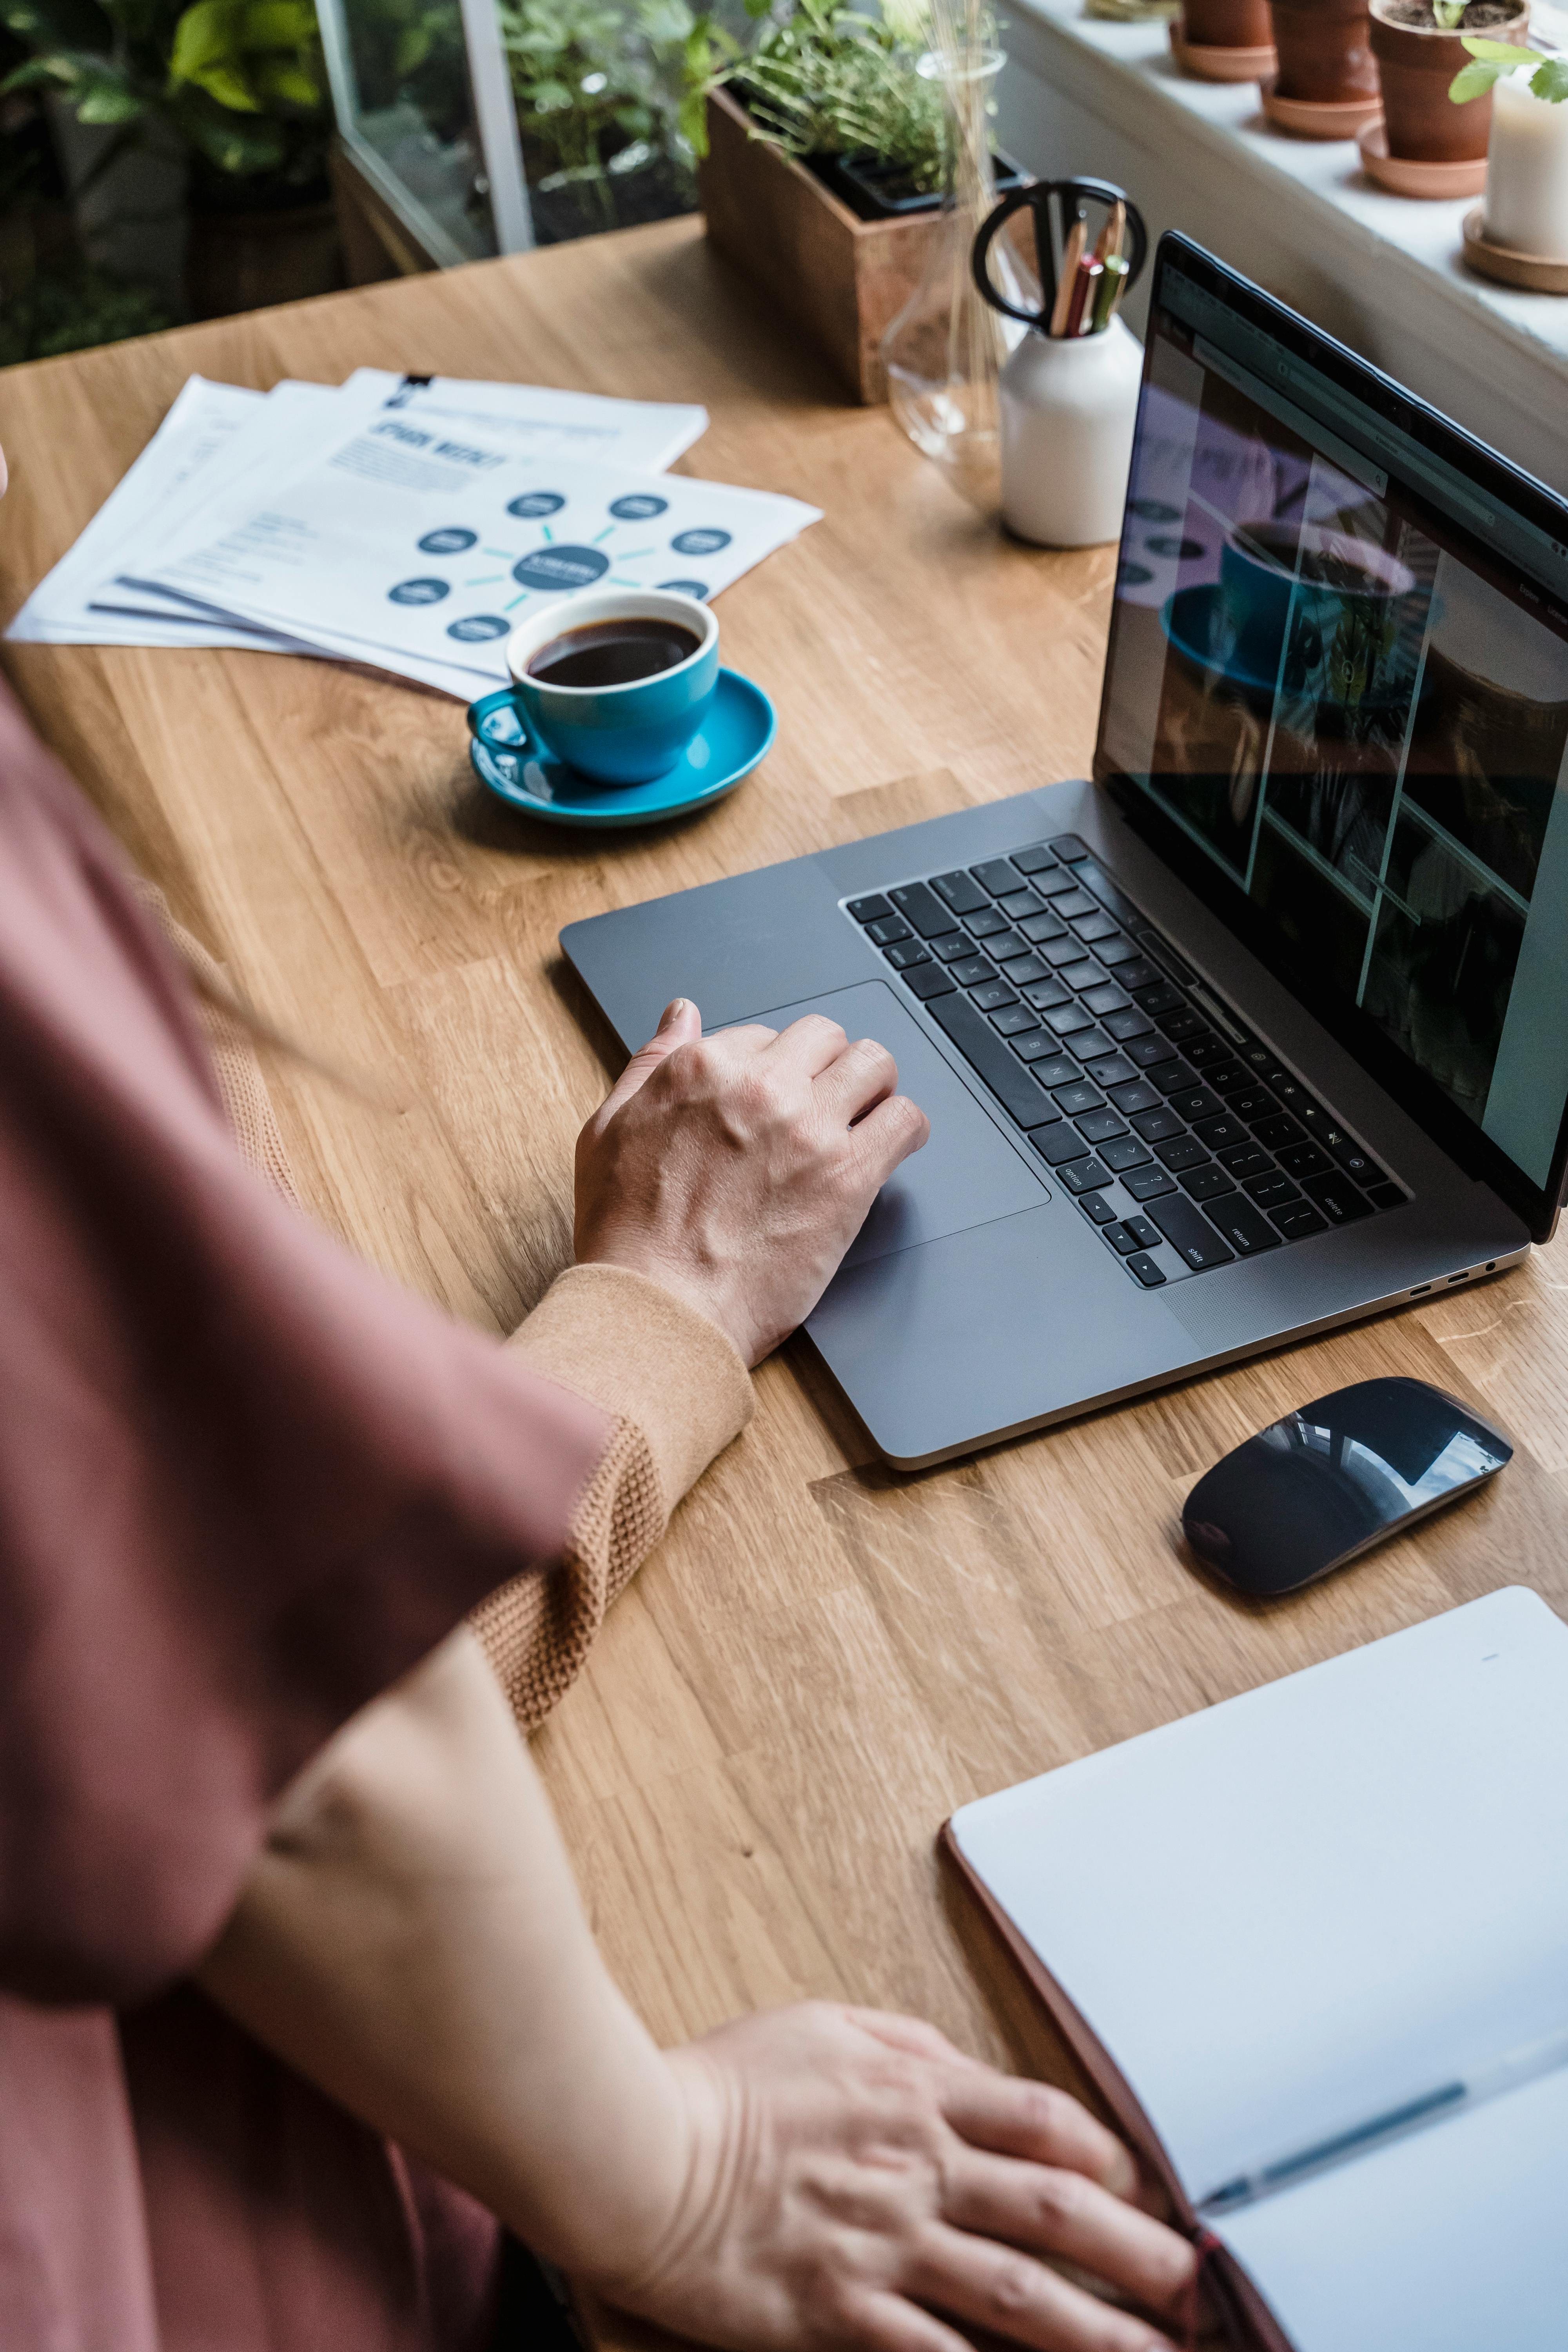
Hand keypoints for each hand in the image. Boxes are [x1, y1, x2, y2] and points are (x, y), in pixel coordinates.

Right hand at [574, 999, 928, 1364]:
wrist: (658, 1307)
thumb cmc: (627, 1233)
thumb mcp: (609, 1129)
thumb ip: (652, 1063)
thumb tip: (683, 1015)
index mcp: (702, 1069)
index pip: (762, 1035)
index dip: (771, 1068)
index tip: (773, 1100)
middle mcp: (760, 1087)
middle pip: (825, 1036)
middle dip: (825, 1065)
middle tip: (822, 1104)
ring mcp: (809, 1129)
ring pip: (874, 1063)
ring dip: (871, 1086)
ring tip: (863, 1117)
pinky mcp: (849, 1176)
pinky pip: (906, 1121)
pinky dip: (904, 1129)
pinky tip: (889, 1147)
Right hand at [585, 2003, 1196, 2351]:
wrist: (636, 2147)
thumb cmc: (721, 2083)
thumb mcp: (823, 2027)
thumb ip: (904, 2047)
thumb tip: (964, 2068)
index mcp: (916, 2094)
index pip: (1045, 2124)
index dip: (1110, 2161)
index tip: (1147, 2195)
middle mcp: (917, 2168)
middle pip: (1056, 2212)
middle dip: (1142, 2254)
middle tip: (1204, 2289)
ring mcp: (884, 2245)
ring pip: (1019, 2296)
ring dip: (1101, 2335)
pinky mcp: (841, 2312)